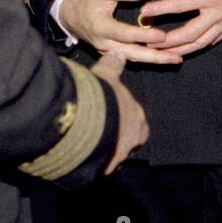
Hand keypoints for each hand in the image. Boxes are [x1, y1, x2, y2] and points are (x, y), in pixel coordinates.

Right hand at [61, 0, 181, 64]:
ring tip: (175, 58)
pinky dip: (147, 58)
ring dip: (155, 60)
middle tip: (177, 58)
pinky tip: (163, 56)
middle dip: (156, 57)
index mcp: (101, 27)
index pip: (125, 34)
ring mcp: (107, 51)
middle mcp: (104, 43)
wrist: (69, 14)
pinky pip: (130, 57)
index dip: (144, 36)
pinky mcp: (110, 53)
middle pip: (133, 54)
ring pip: (133, 58)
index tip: (163, 35)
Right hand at [89, 51, 148, 174]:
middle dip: (119, 138)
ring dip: (107, 151)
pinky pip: (101, 168)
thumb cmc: (100, 96)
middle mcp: (133, 139)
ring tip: (90, 145)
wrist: (87, 120)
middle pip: (129, 142)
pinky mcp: (105, 169)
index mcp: (137, 118)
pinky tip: (83, 158)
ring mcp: (120, 156)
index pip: (138, 122)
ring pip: (116, 156)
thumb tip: (117, 53)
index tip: (116, 118)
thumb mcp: (106, 74)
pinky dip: (94, 164)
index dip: (127, 120)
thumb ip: (113, 65)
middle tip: (103, 133)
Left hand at [140, 0, 221, 56]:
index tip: (145, 11)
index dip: (161, 9)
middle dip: (167, 41)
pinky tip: (184, 49)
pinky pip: (211, 42)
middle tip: (148, 42)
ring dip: (179, 49)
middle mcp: (218, 14)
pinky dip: (196, 48)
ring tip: (161, 52)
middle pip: (189, 34)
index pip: (182, 5)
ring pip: (199, 43)